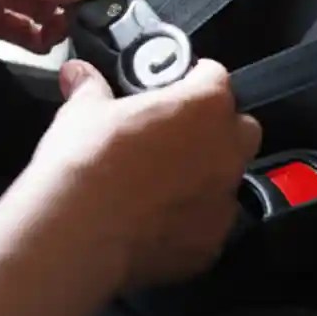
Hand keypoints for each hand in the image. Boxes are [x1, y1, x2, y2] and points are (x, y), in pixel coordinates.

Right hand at [17, 59, 261, 289]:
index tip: (174, 86)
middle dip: (214, 128)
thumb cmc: (86, 165)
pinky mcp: (211, 242)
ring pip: (227, 179)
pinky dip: (190, 218)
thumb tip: (77, 73)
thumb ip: (90, 87)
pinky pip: (209, 222)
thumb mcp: (82, 113)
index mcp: (204, 106)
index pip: (215, 77)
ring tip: (159, 181)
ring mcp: (223, 200)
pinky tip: (153, 219)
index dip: (193, 79)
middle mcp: (225, 151)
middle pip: (239, 128)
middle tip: (173, 133)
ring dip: (204, 175)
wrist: (77, 234)